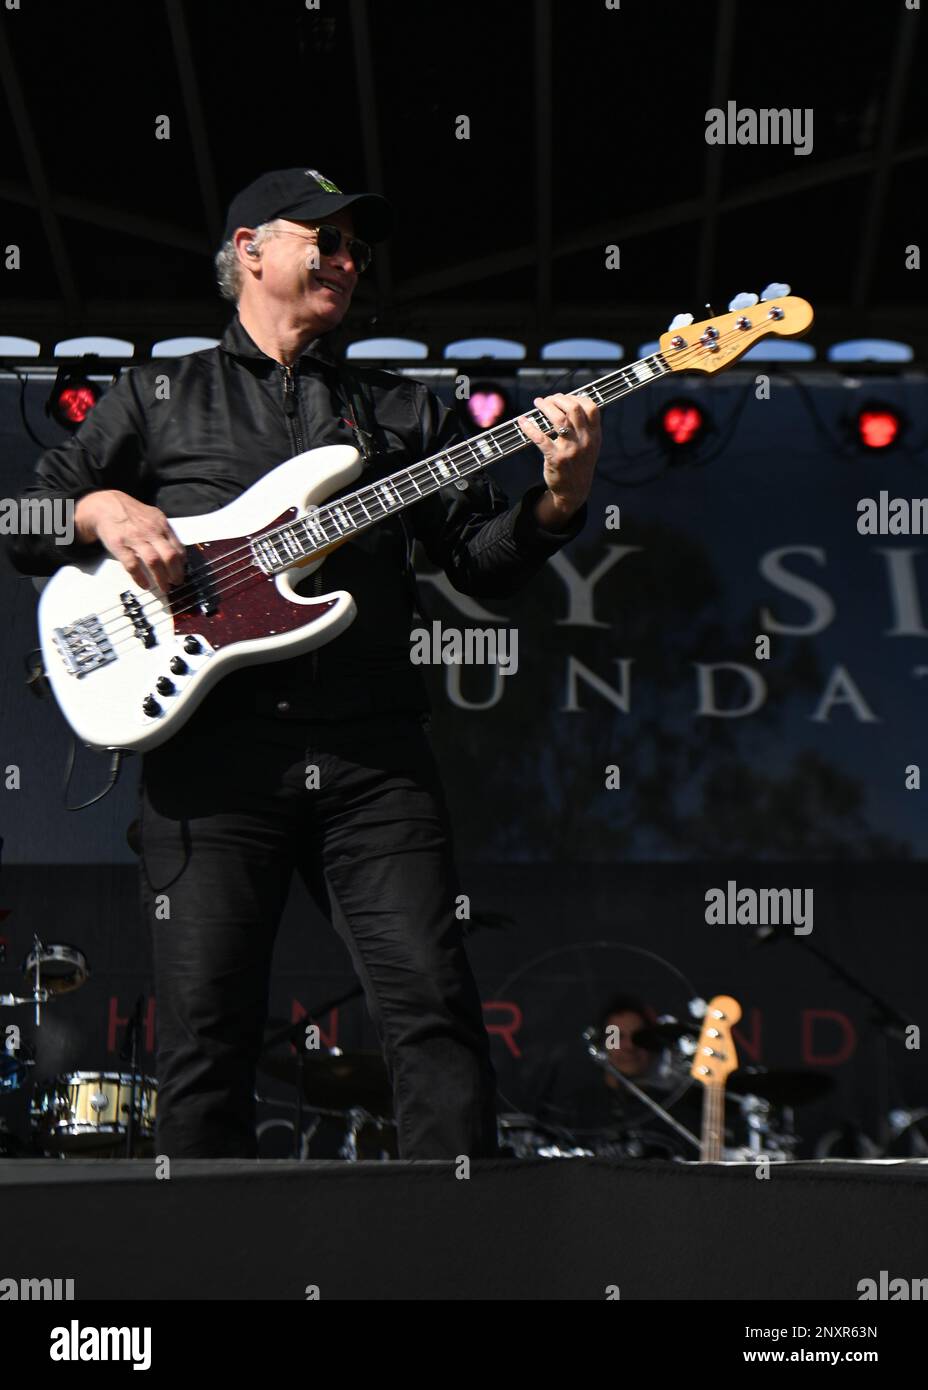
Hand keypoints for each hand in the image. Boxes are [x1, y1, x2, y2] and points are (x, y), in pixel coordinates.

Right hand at [74, 490, 186, 591]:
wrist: (106, 505)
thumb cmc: (132, 515)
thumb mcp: (153, 517)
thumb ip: (165, 533)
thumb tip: (179, 554)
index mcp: (161, 525)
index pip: (178, 547)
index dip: (182, 564)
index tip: (181, 572)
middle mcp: (150, 531)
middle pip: (169, 555)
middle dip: (176, 573)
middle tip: (177, 583)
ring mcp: (135, 538)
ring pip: (153, 561)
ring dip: (161, 578)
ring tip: (164, 588)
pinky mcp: (119, 545)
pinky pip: (132, 565)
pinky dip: (140, 577)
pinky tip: (144, 584)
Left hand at [517, 392, 599, 528]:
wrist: (574, 491)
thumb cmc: (579, 464)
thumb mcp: (590, 446)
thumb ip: (585, 427)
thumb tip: (569, 403)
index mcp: (594, 435)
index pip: (591, 407)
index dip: (576, 397)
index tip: (564, 397)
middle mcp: (584, 440)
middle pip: (573, 409)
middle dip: (558, 399)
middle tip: (548, 399)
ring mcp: (570, 449)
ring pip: (558, 419)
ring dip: (546, 407)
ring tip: (538, 403)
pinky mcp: (556, 458)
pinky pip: (540, 438)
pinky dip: (529, 427)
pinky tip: (523, 421)